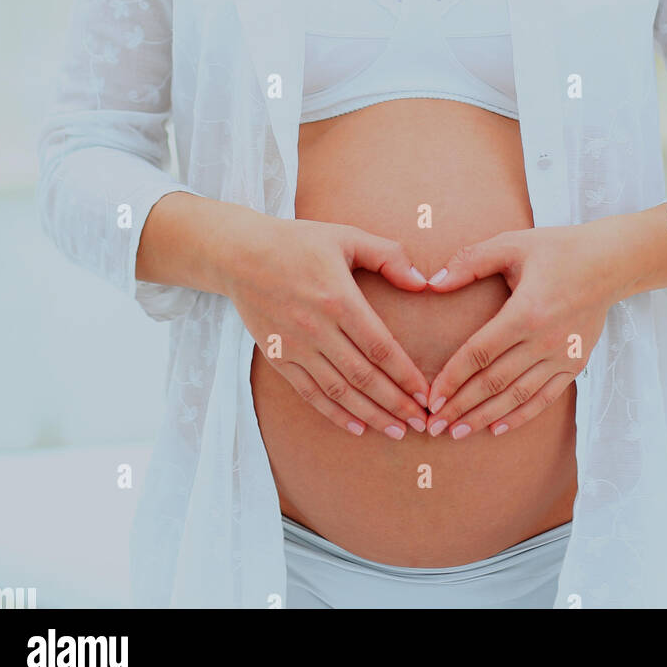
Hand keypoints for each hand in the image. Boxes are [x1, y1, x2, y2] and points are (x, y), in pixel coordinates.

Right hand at [225, 216, 431, 438]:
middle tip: (421, 422)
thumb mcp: (346, 236)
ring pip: (339, 391)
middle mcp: (317, 329)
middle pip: (364, 377)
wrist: (240, 254)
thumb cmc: (298, 242)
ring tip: (397, 430)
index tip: (426, 394)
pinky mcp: (278, 357)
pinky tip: (357, 427)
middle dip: (396, 404)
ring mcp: (295, 347)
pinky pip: (310, 393)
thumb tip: (422, 282)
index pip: (380, 347)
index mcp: (339, 298)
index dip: (406, 375)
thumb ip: (389, 256)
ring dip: (371, 415)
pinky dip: (335, 414)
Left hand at [421, 216, 634, 437]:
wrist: (611, 262)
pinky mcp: (575, 364)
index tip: (431, 397)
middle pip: (494, 382)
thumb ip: (470, 262)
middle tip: (434, 425)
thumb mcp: (511, 244)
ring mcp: (562, 356)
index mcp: (525, 311)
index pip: (479, 353)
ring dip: (485, 417)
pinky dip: (520, 415)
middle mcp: (544, 340)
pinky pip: (544, 398)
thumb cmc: (557, 249)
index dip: (452, 378)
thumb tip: (433, 284)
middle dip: (461, 406)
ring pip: (517, 395)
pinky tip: (497, 427)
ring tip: (458, 433)